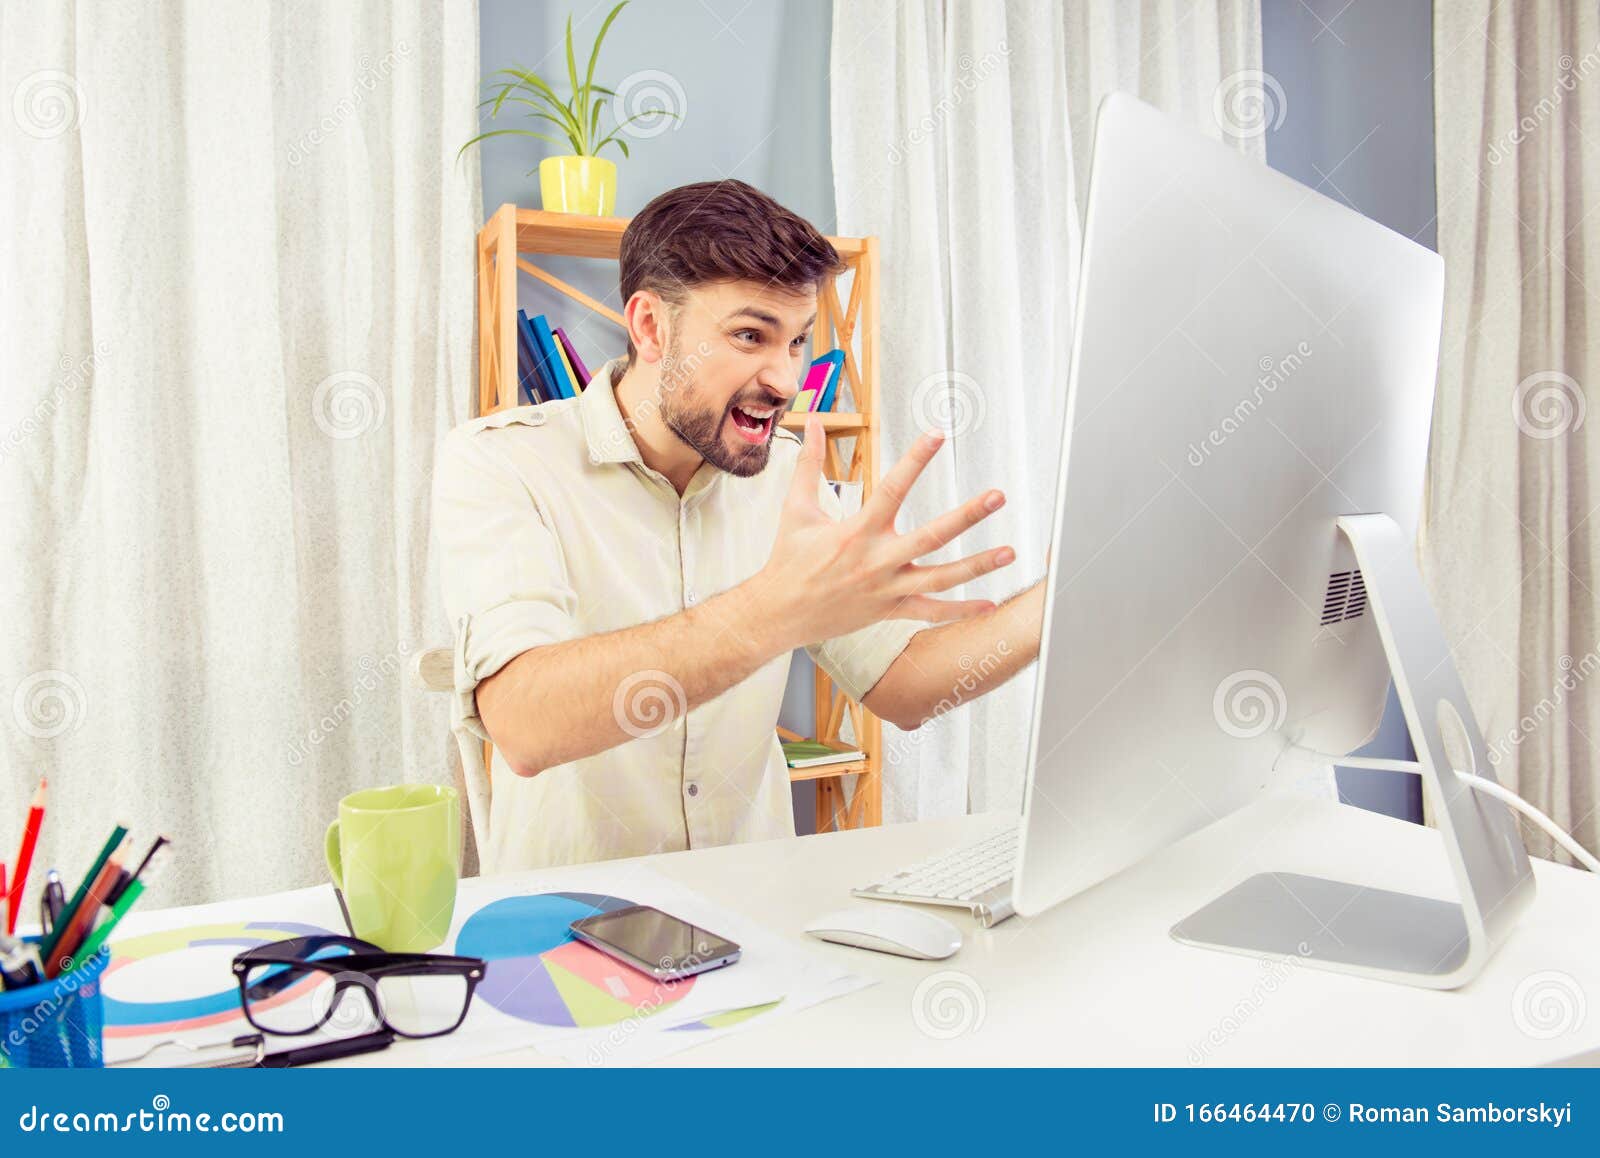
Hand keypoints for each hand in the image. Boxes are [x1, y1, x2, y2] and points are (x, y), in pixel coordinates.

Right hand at [755, 415, 1014, 647]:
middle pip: (932, 536)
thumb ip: (808, 463)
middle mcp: (877, 561)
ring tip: (1010, 551)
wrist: (779, 614)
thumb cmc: (788, 560)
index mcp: (856, 532)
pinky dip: (960, 611)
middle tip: (998, 496)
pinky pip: (931, 612)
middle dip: (968, 515)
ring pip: (941, 578)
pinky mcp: (890, 610)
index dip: (916, 460)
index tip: (938, 434)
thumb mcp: (795, 508)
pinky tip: (989, 604)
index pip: (893, 489)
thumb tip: (813, 422)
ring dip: (978, 565)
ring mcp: (887, 589)